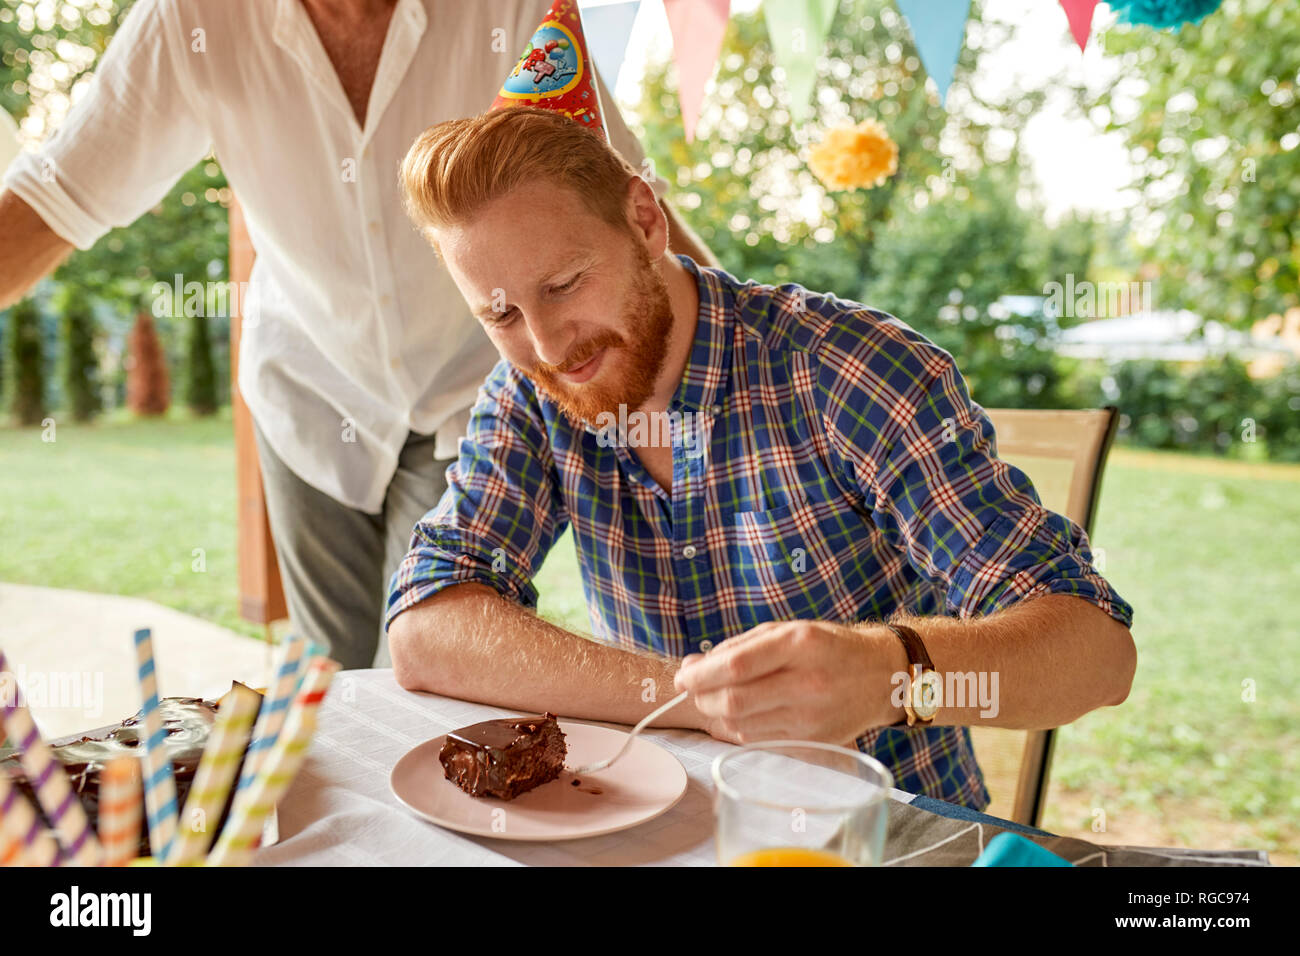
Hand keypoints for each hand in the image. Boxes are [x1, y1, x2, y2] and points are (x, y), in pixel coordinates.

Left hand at [673, 621, 907, 746]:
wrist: (881, 675)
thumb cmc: (828, 647)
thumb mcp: (787, 631)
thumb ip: (737, 648)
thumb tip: (691, 667)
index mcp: (800, 644)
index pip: (736, 666)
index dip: (700, 674)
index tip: (683, 675)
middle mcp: (807, 682)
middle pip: (734, 701)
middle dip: (701, 697)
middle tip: (694, 689)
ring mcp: (811, 717)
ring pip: (741, 725)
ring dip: (716, 713)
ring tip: (717, 698)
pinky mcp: (811, 741)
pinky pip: (757, 739)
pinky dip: (737, 727)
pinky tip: (740, 712)